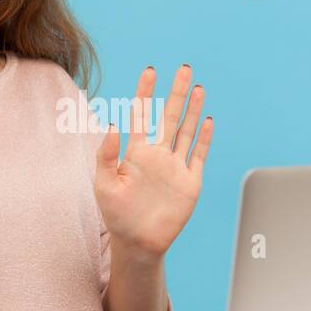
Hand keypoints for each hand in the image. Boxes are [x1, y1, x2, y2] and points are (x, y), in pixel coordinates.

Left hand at [94, 64, 213, 257]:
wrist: (138, 242)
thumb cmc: (116, 215)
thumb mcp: (103, 185)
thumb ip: (105, 155)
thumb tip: (111, 125)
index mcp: (136, 152)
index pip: (142, 115)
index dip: (145, 92)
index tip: (150, 71)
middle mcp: (157, 154)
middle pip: (169, 116)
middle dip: (175, 92)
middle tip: (182, 68)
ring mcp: (175, 166)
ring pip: (186, 130)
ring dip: (192, 109)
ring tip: (197, 86)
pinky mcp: (190, 181)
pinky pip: (198, 154)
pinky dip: (204, 138)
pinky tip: (207, 120)